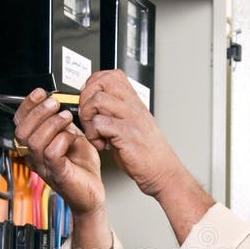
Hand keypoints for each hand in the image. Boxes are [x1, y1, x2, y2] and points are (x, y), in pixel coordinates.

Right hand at [13, 88, 105, 216]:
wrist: (93, 192)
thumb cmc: (82, 166)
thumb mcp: (71, 135)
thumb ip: (61, 122)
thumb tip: (57, 102)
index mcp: (34, 145)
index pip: (20, 122)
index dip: (28, 105)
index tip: (40, 93)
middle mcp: (34, 156)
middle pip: (22, 131)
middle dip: (39, 112)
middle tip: (55, 104)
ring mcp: (44, 166)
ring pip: (34, 141)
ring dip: (52, 124)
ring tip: (66, 117)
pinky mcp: (57, 174)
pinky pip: (51, 154)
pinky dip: (62, 140)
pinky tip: (72, 137)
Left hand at [79, 69, 183, 197]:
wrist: (163, 172)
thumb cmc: (148, 154)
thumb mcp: (133, 126)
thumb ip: (116, 114)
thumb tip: (92, 108)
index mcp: (134, 103)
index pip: (110, 75)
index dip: (93, 84)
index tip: (89, 101)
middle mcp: (133, 107)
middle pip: (102, 82)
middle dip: (86, 98)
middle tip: (88, 117)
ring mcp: (130, 119)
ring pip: (97, 100)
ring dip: (88, 117)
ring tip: (93, 132)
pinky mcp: (126, 134)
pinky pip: (99, 123)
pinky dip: (93, 135)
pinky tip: (101, 144)